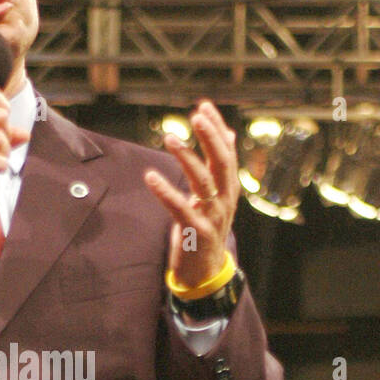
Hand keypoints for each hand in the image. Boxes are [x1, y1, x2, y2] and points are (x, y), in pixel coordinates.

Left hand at [143, 100, 240, 288]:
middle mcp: (225, 201)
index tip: (204, 106)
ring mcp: (212, 217)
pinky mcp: (196, 233)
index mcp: (229, 190)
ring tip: (169, 138)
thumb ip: (220, 169)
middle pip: (223, 163)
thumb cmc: (206, 231)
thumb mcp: (216, 197)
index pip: (228, 152)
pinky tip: (150, 176)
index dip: (217, 129)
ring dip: (187, 157)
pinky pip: (180, 208)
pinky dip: (165, 191)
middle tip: (196, 115)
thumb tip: (229, 136)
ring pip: (204, 182)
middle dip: (211, 137)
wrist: (205, 274)